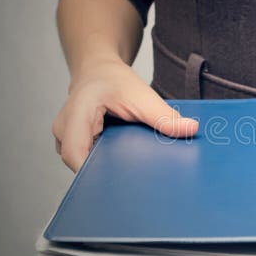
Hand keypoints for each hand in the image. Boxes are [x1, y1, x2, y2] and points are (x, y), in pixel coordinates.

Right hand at [52, 56, 197, 171]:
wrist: (98, 70)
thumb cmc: (114, 80)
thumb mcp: (142, 94)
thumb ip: (164, 116)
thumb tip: (191, 129)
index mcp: (76, 115)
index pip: (75, 155)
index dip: (92, 172)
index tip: (119, 183)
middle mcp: (64, 130)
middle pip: (80, 163)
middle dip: (104, 174)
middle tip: (134, 184)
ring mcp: (64, 139)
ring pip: (83, 163)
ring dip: (104, 168)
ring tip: (129, 174)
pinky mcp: (74, 144)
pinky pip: (87, 159)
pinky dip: (104, 162)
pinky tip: (122, 164)